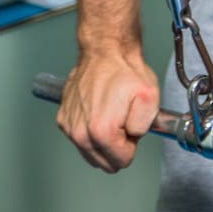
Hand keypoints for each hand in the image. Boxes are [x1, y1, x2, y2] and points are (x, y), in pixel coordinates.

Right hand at [56, 49, 159, 173]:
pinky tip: (97, 109)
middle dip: (117, 145)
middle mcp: (80, 133)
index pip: (122, 160)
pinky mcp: (63, 119)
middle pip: (105, 162)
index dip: (132, 143)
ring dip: (103, 139)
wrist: (104, 50)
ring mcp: (69, 126)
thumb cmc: (125, 70)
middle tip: (122, 119)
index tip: (130, 124)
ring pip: (92, 152)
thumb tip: (134, 136)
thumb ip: (145, 126)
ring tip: (110, 113)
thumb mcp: (149, 97)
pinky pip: (80, 138)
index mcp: (101, 131)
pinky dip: (90, 130)